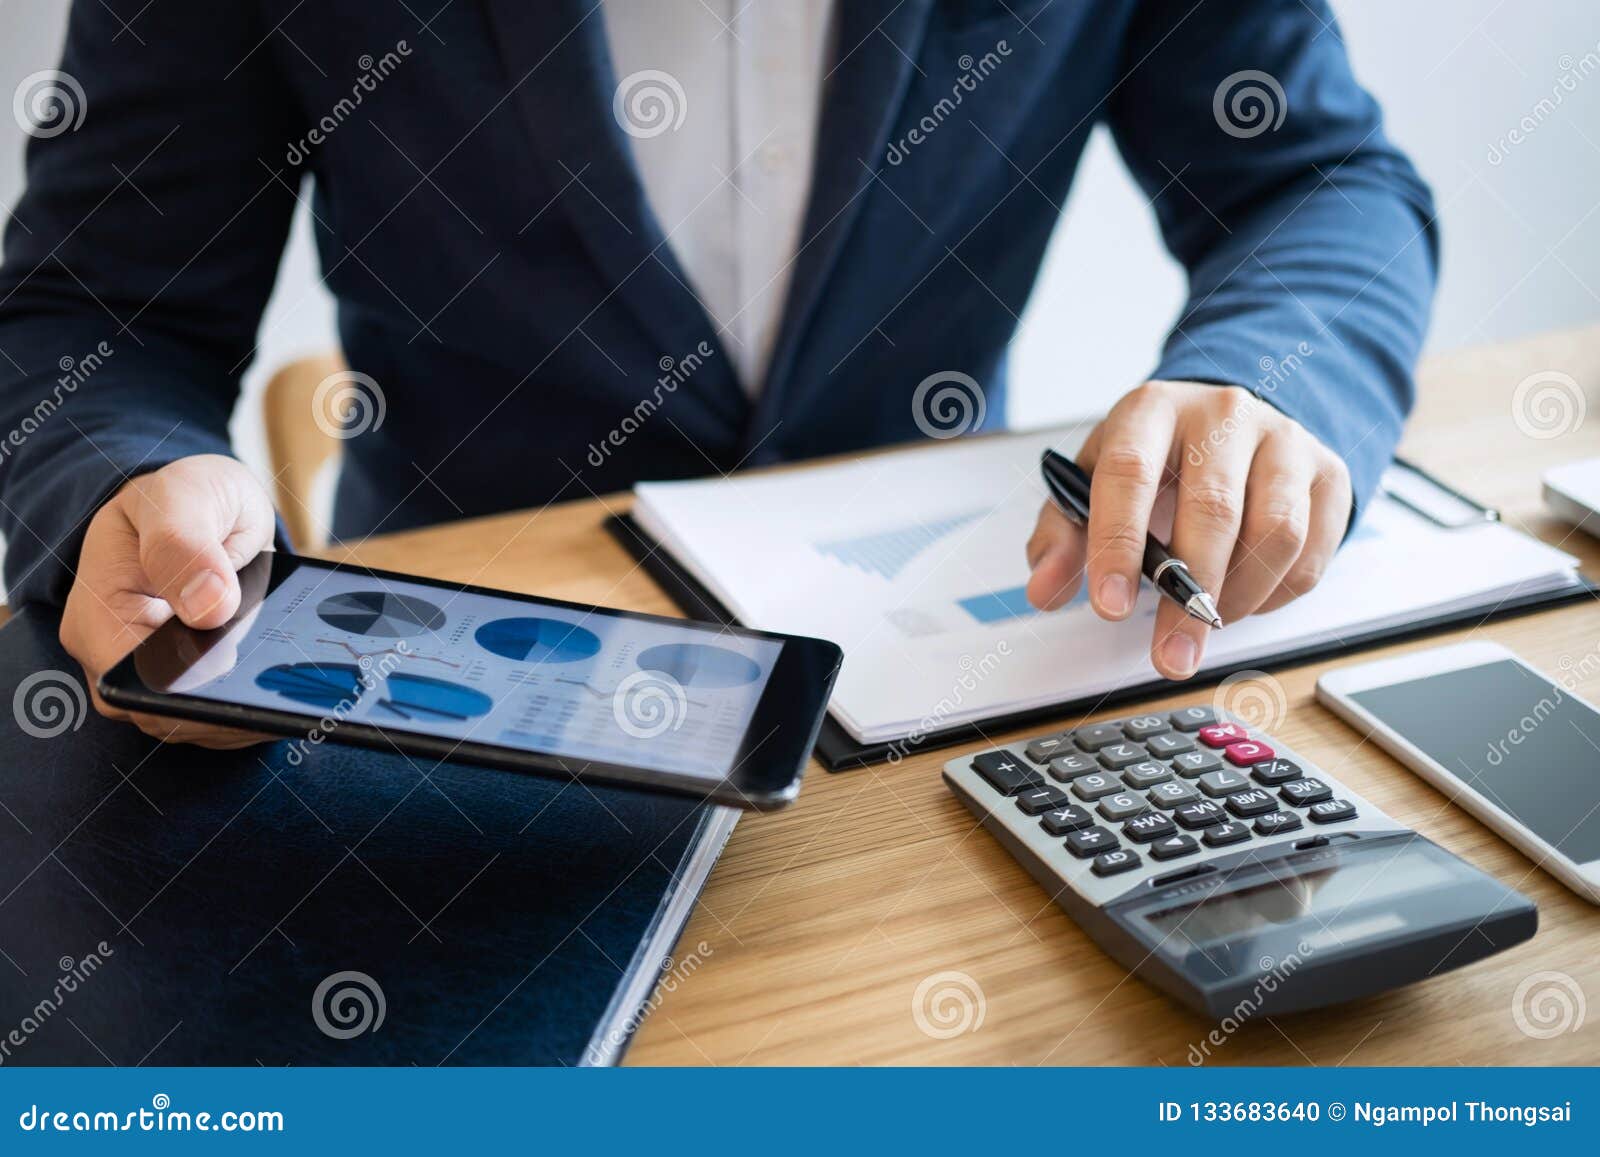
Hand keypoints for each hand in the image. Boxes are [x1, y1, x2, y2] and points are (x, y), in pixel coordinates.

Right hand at [60, 454, 277, 746]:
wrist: (205, 506)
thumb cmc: (183, 496)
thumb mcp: (181, 497)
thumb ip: (184, 545)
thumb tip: (208, 607)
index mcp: (99, 613)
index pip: (128, 679)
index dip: (179, 689)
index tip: (235, 675)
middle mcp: (118, 656)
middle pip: (164, 713)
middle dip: (223, 708)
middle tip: (283, 690)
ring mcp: (155, 672)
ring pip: (198, 720)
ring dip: (246, 710)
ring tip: (296, 695)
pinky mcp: (193, 680)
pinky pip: (222, 711)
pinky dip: (257, 703)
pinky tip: (292, 691)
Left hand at [1025, 381, 1351, 679]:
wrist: (1227, 423)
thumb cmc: (1154, 462)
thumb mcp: (1093, 486)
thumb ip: (1062, 537)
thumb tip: (1043, 592)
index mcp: (1152, 410)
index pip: (1129, 473)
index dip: (1118, 545)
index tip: (1109, 608)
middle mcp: (1224, 414)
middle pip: (1213, 510)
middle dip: (1188, 597)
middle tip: (1170, 655)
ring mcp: (1285, 439)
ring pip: (1276, 533)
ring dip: (1239, 596)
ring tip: (1208, 618)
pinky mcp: (1328, 473)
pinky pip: (1313, 553)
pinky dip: (1276, 594)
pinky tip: (1244, 596)